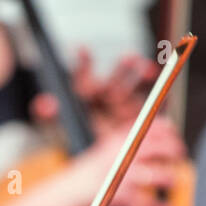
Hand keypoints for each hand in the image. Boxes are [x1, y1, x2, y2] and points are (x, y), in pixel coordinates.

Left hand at [29, 49, 158, 135]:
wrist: (87, 156)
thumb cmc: (69, 135)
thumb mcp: (53, 127)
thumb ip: (46, 113)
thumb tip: (44, 104)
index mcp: (84, 90)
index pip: (83, 73)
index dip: (83, 61)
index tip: (82, 49)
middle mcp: (105, 93)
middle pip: (115, 78)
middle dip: (123, 67)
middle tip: (130, 58)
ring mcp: (121, 104)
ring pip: (133, 88)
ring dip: (141, 76)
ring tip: (148, 69)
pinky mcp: (135, 117)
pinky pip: (147, 106)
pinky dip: (156, 100)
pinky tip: (161, 96)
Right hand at [58, 117, 184, 205]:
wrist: (66, 195)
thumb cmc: (89, 175)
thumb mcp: (107, 150)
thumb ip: (130, 141)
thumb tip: (165, 126)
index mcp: (116, 142)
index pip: (147, 127)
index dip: (166, 130)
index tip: (175, 135)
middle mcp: (118, 156)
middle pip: (156, 147)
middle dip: (173, 151)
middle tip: (180, 156)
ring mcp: (119, 177)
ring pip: (155, 175)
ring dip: (169, 179)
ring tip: (174, 182)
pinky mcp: (119, 198)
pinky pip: (146, 204)